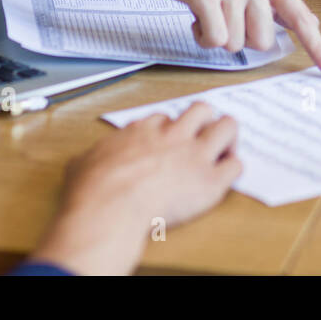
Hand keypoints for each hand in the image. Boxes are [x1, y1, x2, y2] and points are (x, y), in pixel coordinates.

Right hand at [31, 102, 241, 274]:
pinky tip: (225, 177)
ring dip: (228, 136)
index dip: (171, 127)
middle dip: (206, 120)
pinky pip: (236, 165)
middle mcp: (174, 136)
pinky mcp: (211, 180)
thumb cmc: (93, 190)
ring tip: (224, 150)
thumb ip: (93, 156)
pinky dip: (233, 169)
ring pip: (227, 126)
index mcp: (144, 130)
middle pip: (202, 109)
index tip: (170, 137)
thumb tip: (85, 162)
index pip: (167, 117)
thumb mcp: (84, 162)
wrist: (110, 209)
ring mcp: (195, 155)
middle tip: (204, 136)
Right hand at [77, 0, 320, 72]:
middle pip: (262, 40)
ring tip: (204, 10)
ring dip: (215, 35)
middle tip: (221, 17)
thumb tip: (307, 22)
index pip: (299, 15)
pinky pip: (214, 38)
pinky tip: (194, 15)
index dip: (316, 46)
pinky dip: (201, 35)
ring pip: (235, 43)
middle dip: (239, 38)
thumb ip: (270, 0)